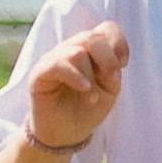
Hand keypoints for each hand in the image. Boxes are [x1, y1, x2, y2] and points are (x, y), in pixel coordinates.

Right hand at [19, 18, 129, 155]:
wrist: (66, 133)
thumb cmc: (87, 108)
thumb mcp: (109, 89)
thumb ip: (112, 71)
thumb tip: (109, 62)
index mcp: (89, 50)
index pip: (105, 29)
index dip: (118, 43)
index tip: (122, 65)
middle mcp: (70, 50)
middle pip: (91, 37)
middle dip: (107, 59)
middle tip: (108, 81)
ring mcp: (53, 60)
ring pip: (76, 52)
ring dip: (90, 76)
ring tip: (91, 97)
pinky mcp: (39, 74)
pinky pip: (57, 65)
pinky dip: (75, 76)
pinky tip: (83, 89)